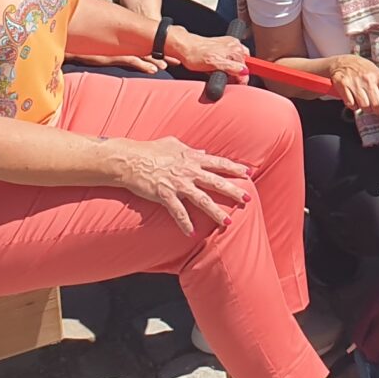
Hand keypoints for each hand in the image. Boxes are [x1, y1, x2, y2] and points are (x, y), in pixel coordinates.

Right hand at [112, 136, 251, 232]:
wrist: (130, 159)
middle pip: (216, 181)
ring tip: (228, 222)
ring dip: (215, 212)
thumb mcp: (174, 144)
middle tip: (248, 199)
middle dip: (233, 191)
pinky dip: (185, 223)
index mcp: (192, 158)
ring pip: (202, 199)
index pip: (219, 162)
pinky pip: (178, 212)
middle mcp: (188, 171)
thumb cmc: (150, 150)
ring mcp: (177, 184)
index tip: (248, 173)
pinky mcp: (164, 195)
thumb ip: (190, 149)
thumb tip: (202, 151)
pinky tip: (192, 233)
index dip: (234, 168)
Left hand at [170, 31, 247, 79]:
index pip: (246, 69)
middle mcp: (234, 45)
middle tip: (226, 80)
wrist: (184, 47)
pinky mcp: (223, 45)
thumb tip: (244, 71)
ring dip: (232, 69)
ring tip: (220, 73)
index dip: (241, 80)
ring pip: (237, 61)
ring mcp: (229, 44)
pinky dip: (227, 64)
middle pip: (243, 64)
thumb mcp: (214, 64)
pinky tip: (218, 67)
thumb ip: (231, 68)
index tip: (235, 86)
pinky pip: (230, 58)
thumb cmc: (195, 55)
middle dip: (236, 74)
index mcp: (235, 49)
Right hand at [324, 52, 378, 114]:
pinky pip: (351, 105)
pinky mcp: (343, 85)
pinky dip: (353, 105)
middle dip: (377, 111)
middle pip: (378, 105)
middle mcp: (369, 79)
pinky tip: (353, 98)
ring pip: (365, 106)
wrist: (343, 62)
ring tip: (364, 101)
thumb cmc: (364, 70)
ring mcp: (356, 82)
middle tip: (374, 107)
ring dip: (364, 108)